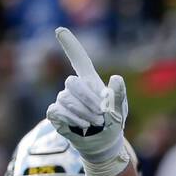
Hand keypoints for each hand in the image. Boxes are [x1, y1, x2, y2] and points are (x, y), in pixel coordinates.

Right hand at [46, 27, 129, 175]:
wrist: (103, 145)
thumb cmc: (112, 125)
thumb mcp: (119, 110)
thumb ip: (118, 94)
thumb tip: (116, 78)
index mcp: (91, 82)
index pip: (79, 60)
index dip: (70, 45)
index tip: (59, 30)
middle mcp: (75, 88)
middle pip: (72, 82)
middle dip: (87, 99)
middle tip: (100, 114)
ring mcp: (64, 100)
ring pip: (66, 99)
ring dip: (83, 113)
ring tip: (95, 123)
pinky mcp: (56, 113)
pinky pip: (57, 110)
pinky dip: (72, 119)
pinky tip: (83, 126)